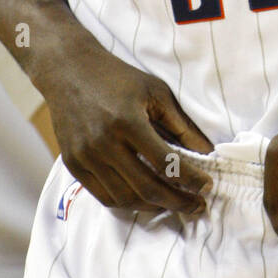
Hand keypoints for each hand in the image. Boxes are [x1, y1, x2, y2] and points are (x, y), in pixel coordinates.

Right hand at [39, 42, 213, 216]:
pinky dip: (128, 203)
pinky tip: (146, 199)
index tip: (207, 186)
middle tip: (198, 206)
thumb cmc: (118, 78)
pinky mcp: (72, 164)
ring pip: (125, 198)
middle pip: (147, 188)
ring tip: (174, 203)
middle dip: (178, 202)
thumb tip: (208, 152)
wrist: (69, 70)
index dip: (191, 179)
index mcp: (127, 122)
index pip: (165, 162)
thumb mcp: (156, 91)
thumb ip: (182, 125)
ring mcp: (85, 157)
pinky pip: (103, 197)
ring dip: (154, 207)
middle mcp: (104, 143)